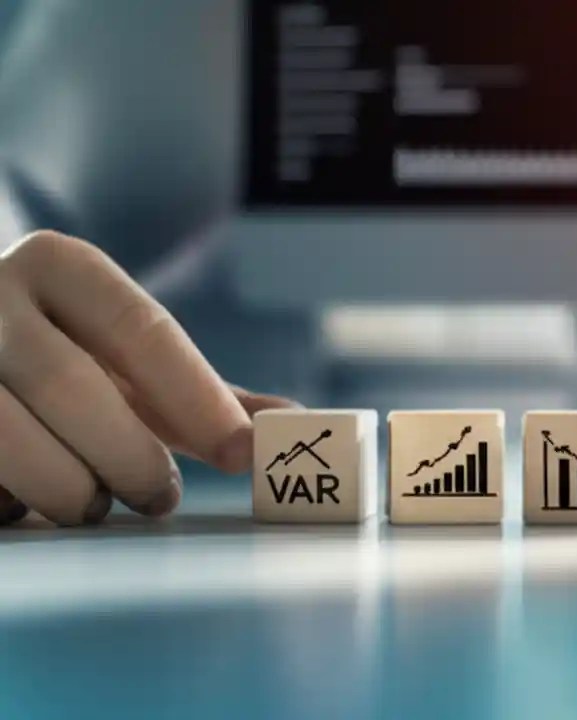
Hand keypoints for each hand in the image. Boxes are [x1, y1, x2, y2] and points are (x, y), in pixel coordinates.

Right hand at [0, 231, 294, 525]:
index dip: (197, 397)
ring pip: (6, 441)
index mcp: (59, 266)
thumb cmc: (60, 354)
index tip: (242, 452)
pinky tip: (24, 499)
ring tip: (92, 502)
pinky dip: (8, 502)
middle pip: (72, 388)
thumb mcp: (124, 360)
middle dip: (131, 457)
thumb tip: (292, 422)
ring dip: (66, 488)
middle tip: (162, 495)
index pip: (142, 329)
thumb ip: (201, 391)